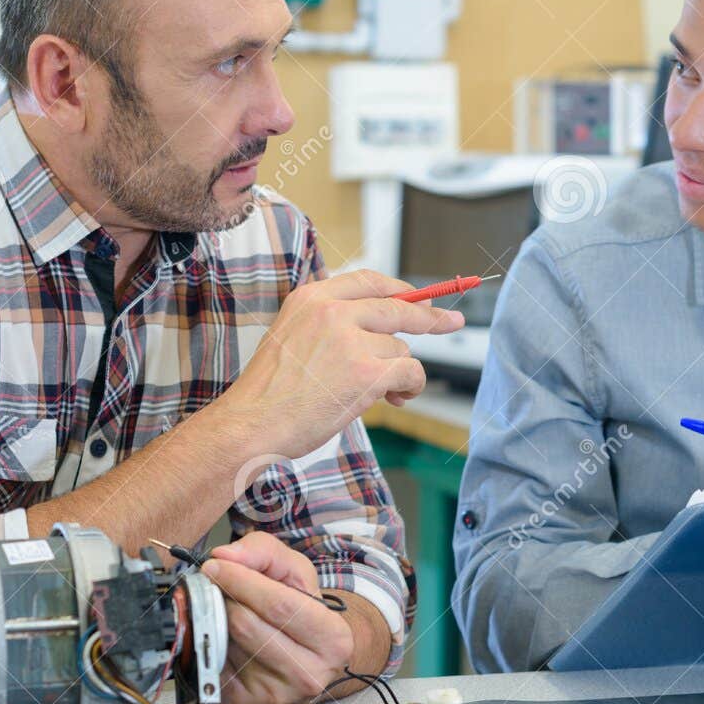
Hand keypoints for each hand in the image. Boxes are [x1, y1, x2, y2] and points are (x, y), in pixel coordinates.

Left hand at [201, 531, 389, 703]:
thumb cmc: (302, 611)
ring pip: (227, 644)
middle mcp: (309, 674)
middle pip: (247, 625)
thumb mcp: (296, 572)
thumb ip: (264, 552)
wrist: (308, 661)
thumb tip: (225, 557)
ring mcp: (277, 696)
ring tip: (227, 608)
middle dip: (224, 597)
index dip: (241, 582)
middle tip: (217, 584)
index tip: (216, 566)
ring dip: (217, 619)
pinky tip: (226, 635)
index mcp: (333, 640)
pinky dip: (214, 643)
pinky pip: (214, 663)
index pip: (278, 606)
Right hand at [222, 269, 463, 458]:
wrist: (252, 423)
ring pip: (400, 347)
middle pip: (397, 306)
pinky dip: (410, 386)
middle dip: (429, 317)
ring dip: (399, 370)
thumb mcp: (290, 336)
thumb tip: (380, 329)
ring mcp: (351, 340)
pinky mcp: (367, 372)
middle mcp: (332, 311)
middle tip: (450, 321)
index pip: (368, 280)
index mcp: (311, 298)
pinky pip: (410, 371)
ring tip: (384, 392)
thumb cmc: (269, 392)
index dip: (400, 289)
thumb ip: (328, 323)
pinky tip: (397, 399)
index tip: (419, 296)